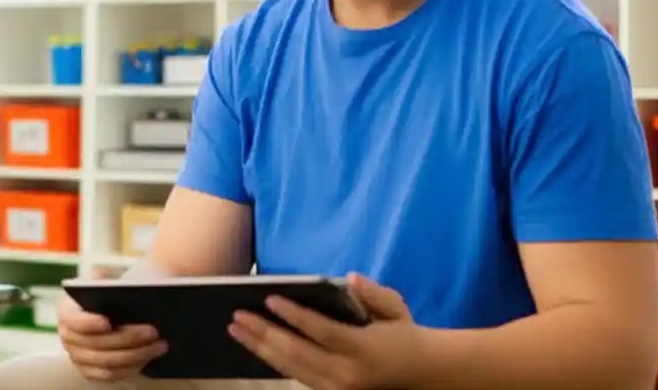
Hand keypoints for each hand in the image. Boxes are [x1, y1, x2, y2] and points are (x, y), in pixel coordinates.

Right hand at [57, 291, 167, 382]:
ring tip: (160, 344)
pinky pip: (111, 375)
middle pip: (96, 344)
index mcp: (67, 312)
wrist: (113, 309)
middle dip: (126, 339)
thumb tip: (117, 288)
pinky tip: (150, 357)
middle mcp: (68, 337)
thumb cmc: (111, 292)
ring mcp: (78, 357)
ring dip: (136, 355)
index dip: (89, 323)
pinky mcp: (91, 371)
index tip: (107, 321)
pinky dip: (131, 368)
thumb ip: (107, 281)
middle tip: (153, 331)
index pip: (74, 320)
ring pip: (107, 362)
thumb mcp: (106, 279)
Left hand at [228, 273, 425, 389]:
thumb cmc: (402, 334)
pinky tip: (255, 345)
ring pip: (291, 368)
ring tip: (237, 329)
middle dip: (264, 333)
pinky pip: (296, 376)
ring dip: (260, 348)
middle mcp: (347, 374)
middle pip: (297, 353)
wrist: (420, 374)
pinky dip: (273, 360)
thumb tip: (351, 278)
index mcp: (363, 349)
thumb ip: (374, 293)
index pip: (321, 331)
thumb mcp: (396, 308)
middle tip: (238, 316)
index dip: (294, 316)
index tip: (270, 299)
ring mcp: (337, 389)